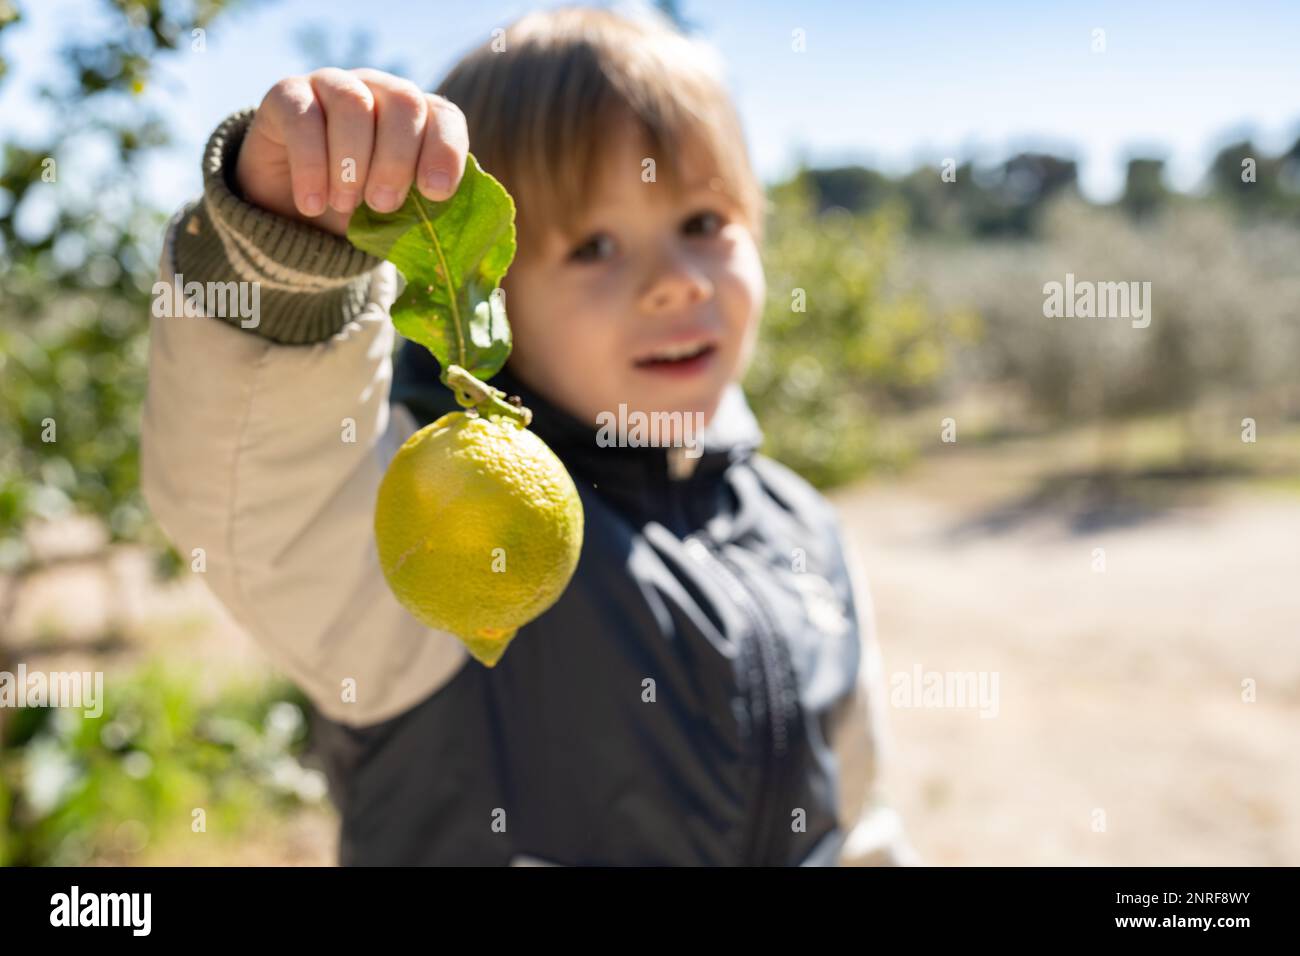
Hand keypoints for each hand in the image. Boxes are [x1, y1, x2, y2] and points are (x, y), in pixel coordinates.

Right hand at [235, 67, 468, 236]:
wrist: (294, 206)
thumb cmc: (359, 208)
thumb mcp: (394, 212)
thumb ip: (420, 210)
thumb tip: (440, 225)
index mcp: (419, 117)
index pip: (445, 118)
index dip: (444, 151)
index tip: (435, 192)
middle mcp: (381, 90)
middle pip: (404, 102)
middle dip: (397, 160)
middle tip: (383, 205)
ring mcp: (335, 85)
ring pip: (353, 103)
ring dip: (352, 162)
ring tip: (344, 205)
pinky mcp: (289, 94)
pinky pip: (303, 119)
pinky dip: (311, 167)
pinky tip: (312, 204)